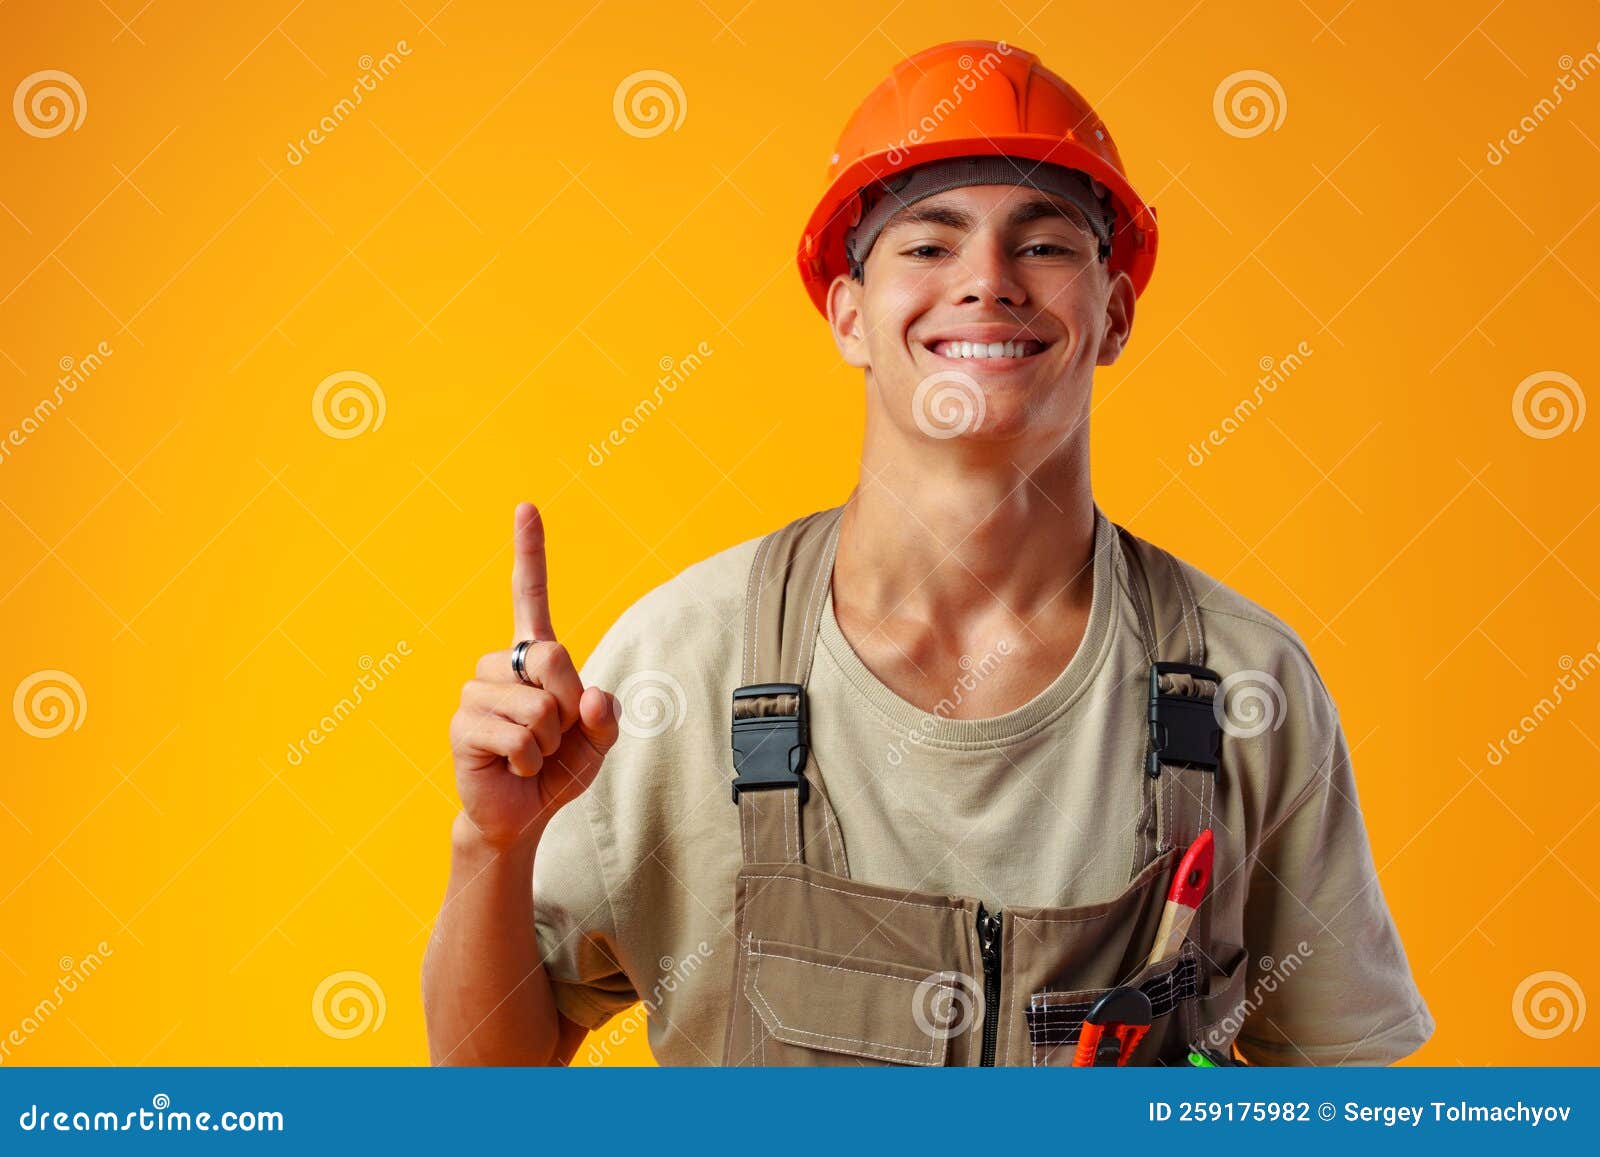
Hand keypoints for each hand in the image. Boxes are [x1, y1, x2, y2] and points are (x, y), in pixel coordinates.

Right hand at [448, 502, 618, 850]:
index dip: (529, 552)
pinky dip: (530, 762)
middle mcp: (500, 665)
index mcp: (534, 656)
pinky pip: (519, 738)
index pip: (531, 595)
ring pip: (539, 707)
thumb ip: (607, 718)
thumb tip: (591, 695)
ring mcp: (477, 692)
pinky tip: (514, 768)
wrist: (521, 816)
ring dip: (550, 742)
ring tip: (532, 754)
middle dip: (570, 707)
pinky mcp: (463, 725)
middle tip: (555, 737)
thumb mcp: (598, 742)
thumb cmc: (558, 769)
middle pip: (553, 658)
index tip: (526, 506)